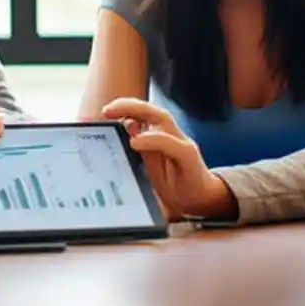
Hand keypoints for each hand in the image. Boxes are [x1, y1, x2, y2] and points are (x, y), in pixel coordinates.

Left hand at [101, 99, 234, 220]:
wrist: (199, 199)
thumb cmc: (172, 181)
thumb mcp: (148, 165)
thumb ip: (137, 147)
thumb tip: (117, 131)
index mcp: (159, 134)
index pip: (143, 113)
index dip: (124, 107)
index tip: (105, 111)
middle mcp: (171, 134)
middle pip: (152, 111)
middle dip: (129, 105)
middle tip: (107, 110)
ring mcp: (182, 143)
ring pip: (163, 119)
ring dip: (140, 113)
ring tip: (120, 119)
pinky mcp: (189, 156)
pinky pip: (172, 144)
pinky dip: (153, 139)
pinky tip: (136, 141)